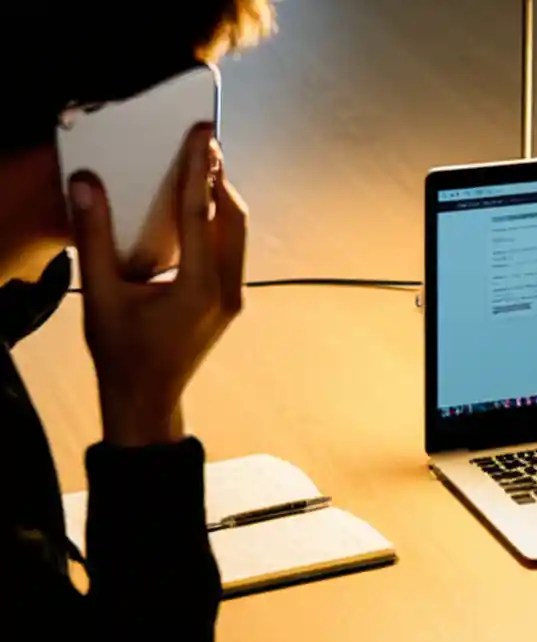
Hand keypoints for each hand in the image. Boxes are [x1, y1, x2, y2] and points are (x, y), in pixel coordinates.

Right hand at [69, 124, 246, 446]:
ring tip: (203, 165)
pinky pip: (233, 251)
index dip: (200, 169)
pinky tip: (201, 207)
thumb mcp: (99, 295)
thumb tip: (86, 185)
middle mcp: (225, 291)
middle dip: (218, 179)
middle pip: (233, 219)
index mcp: (197, 287)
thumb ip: (93, 237)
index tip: (205, 134)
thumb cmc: (121, 352)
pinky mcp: (230, 301)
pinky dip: (220, 223)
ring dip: (221, 200)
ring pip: (238, 235)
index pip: (202, 215)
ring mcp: (233, 297)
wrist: (146, 399)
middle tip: (204, 143)